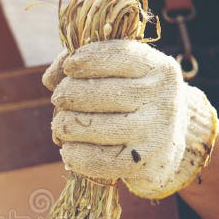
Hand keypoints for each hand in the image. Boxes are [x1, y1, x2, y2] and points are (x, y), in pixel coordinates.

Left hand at [43, 40, 217, 198]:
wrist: (168, 147)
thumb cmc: (134, 102)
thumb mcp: (123, 74)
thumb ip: (86, 64)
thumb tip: (50, 78)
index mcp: (160, 70)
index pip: (116, 54)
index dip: (85, 59)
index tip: (70, 67)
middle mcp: (162, 100)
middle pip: (91, 92)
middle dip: (65, 95)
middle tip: (61, 101)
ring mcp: (153, 133)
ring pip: (84, 125)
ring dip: (62, 126)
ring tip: (63, 126)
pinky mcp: (140, 164)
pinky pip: (92, 158)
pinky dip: (71, 153)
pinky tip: (69, 149)